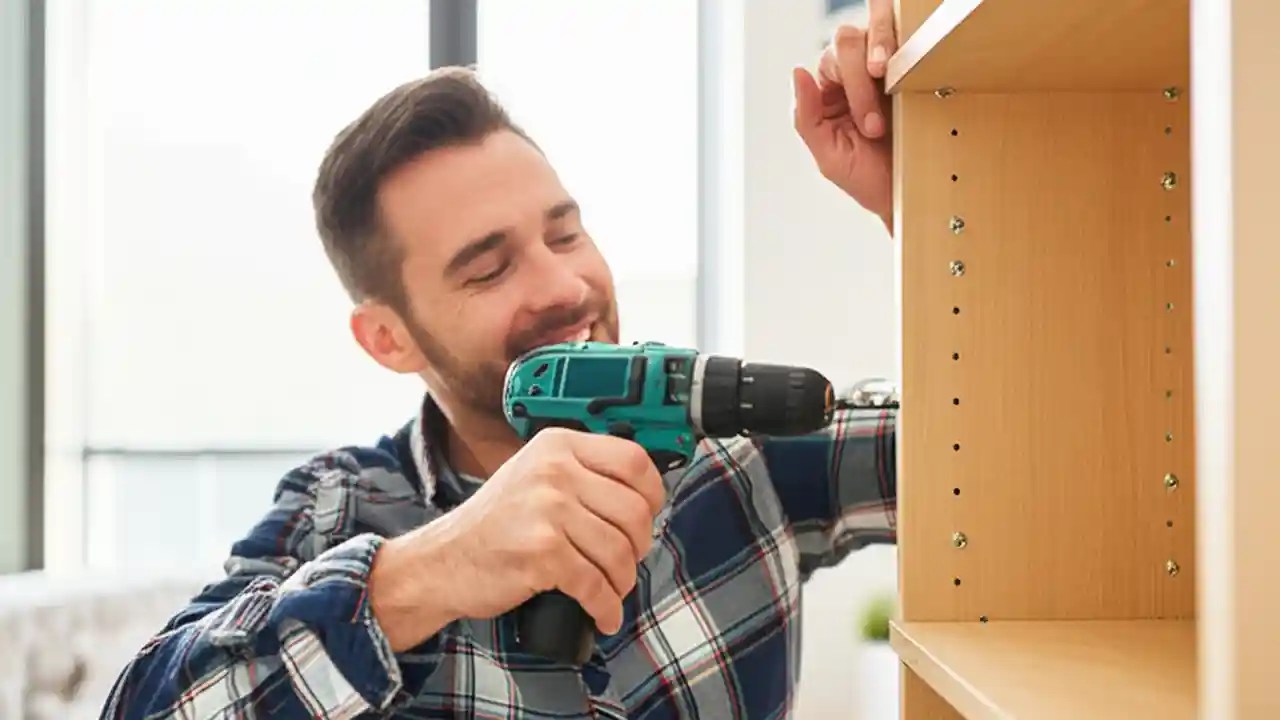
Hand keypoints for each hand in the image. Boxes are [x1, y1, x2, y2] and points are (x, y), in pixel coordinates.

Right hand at [369, 428, 664, 650]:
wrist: (442, 561)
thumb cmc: (492, 524)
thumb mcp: (533, 475)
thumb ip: (580, 473)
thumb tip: (641, 496)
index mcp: (558, 446)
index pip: (634, 460)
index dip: (653, 493)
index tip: (649, 515)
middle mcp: (555, 471)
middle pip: (634, 510)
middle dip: (639, 546)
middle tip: (626, 561)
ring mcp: (548, 511)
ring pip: (619, 552)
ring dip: (623, 581)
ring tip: (611, 590)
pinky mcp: (542, 553)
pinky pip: (596, 585)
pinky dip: (605, 607)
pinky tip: (603, 614)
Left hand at [792, 0, 896, 229]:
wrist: (911, 193)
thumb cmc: (867, 178)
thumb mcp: (830, 157)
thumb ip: (806, 117)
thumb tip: (798, 72)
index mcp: (826, 91)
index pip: (830, 62)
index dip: (852, 86)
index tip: (872, 128)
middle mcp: (851, 73)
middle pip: (848, 43)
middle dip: (863, 80)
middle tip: (881, 124)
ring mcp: (885, 67)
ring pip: (875, 33)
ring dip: (883, 52)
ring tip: (895, 88)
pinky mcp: (913, 68)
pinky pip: (906, 42)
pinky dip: (907, 50)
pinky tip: (913, 73)